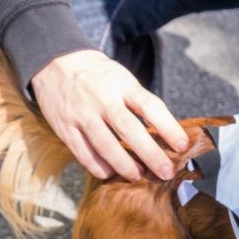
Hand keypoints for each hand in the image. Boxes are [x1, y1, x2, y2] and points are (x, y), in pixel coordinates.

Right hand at [31, 49, 188, 180]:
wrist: (56, 62)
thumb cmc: (100, 77)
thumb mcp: (123, 80)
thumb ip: (141, 104)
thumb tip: (167, 136)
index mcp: (122, 84)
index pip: (150, 106)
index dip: (169, 127)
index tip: (183, 146)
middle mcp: (102, 98)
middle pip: (129, 130)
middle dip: (150, 154)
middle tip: (166, 172)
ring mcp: (81, 113)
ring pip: (105, 145)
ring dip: (125, 165)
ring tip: (139, 176)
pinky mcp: (64, 127)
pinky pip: (83, 153)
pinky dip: (98, 166)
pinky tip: (110, 173)